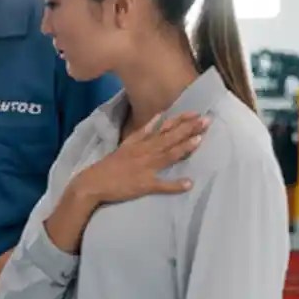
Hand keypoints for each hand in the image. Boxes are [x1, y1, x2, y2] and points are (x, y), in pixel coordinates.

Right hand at [75, 111, 208, 204]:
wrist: (93, 183)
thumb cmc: (110, 165)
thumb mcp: (126, 144)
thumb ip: (143, 131)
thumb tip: (158, 116)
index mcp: (140, 143)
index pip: (162, 128)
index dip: (180, 120)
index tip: (196, 113)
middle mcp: (144, 152)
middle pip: (169, 138)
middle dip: (188, 129)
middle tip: (206, 120)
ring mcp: (145, 168)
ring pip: (167, 156)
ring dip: (183, 148)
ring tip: (199, 140)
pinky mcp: (144, 185)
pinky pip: (161, 185)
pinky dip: (175, 185)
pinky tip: (188, 183)